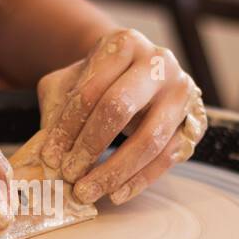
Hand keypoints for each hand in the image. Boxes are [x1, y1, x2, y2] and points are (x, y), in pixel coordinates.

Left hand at [36, 29, 205, 205]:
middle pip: (119, 109)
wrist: (138, 72)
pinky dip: (140, 180)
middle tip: (68, 174)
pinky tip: (116, 194)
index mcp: (125, 44)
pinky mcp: (194, 122)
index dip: (66, 128)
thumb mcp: (71, 82)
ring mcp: (180, 93)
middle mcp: (158, 63)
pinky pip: (168, 157)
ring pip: (150, 139)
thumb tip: (44, 153)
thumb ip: (57, 108)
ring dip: (115, 171)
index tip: (49, 157)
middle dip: (90, 147)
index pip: (90, 91)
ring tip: (87, 191)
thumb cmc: (99, 79)